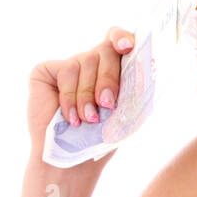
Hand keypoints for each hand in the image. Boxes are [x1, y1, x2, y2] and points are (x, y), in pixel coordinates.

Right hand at [27, 26, 135, 159]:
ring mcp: (69, 65)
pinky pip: (66, 71)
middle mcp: (91, 62)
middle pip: (106, 50)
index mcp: (113, 69)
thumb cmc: (100, 137)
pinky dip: (70, 96)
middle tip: (107, 105)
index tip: (128, 47)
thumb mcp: (125, 111)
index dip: (124, 37)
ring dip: (88, 95)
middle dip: (109, 78)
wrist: (70, 160)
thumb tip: (149, 66)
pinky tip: (70, 117)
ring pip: (85, 61)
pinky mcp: (46, 70)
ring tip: (88, 119)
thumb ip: (134, 87)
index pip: (120, 39)